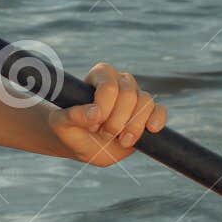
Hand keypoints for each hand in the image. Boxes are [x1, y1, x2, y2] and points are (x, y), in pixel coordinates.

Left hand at [46, 61, 167, 166]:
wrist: (84, 145)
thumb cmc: (70, 130)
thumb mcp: (61, 124)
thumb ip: (72, 116)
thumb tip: (95, 113)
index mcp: (100, 76)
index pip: (109, 85)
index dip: (104, 105)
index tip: (94, 122)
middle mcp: (120, 82)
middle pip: (129, 94)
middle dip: (117, 119)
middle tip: (105, 133)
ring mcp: (135, 97)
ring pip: (146, 102)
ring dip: (134, 125)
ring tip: (122, 141)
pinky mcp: (147, 113)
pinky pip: (160, 110)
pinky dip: (157, 120)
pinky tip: (151, 130)